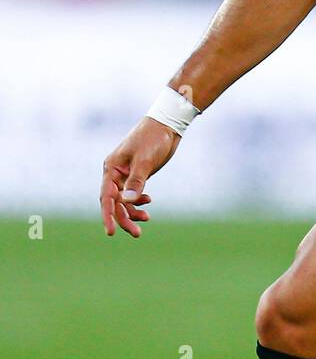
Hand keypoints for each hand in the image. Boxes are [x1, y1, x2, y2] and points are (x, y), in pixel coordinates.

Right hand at [100, 118, 180, 236]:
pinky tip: (148, 202)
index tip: (111, 232)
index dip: (108, 216)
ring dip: (132, 212)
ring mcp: (125, 175)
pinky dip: (139, 202)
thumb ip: (136, 181)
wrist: (166, 125)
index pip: (106, 197)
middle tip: (137, 233)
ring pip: (124, 200)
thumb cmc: (153, 139)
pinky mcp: (136, 175)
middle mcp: (115, 173)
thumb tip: (127, 202)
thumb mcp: (145, 160)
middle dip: (124, 218)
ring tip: (147, 219)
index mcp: (111, 168)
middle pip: (115, 203)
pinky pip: (132, 194)